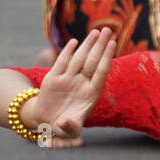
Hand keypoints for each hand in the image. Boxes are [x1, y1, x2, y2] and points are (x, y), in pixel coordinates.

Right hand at [29, 28, 116, 146]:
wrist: (47, 123)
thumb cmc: (64, 127)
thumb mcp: (68, 130)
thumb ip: (69, 127)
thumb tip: (64, 122)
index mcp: (90, 94)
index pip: (101, 71)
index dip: (107, 57)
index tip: (113, 43)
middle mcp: (80, 84)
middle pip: (92, 61)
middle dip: (100, 45)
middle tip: (108, 29)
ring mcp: (67, 80)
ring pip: (79, 58)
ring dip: (87, 44)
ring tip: (97, 32)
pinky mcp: (53, 79)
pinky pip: (61, 62)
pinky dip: (67, 52)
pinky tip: (74, 41)